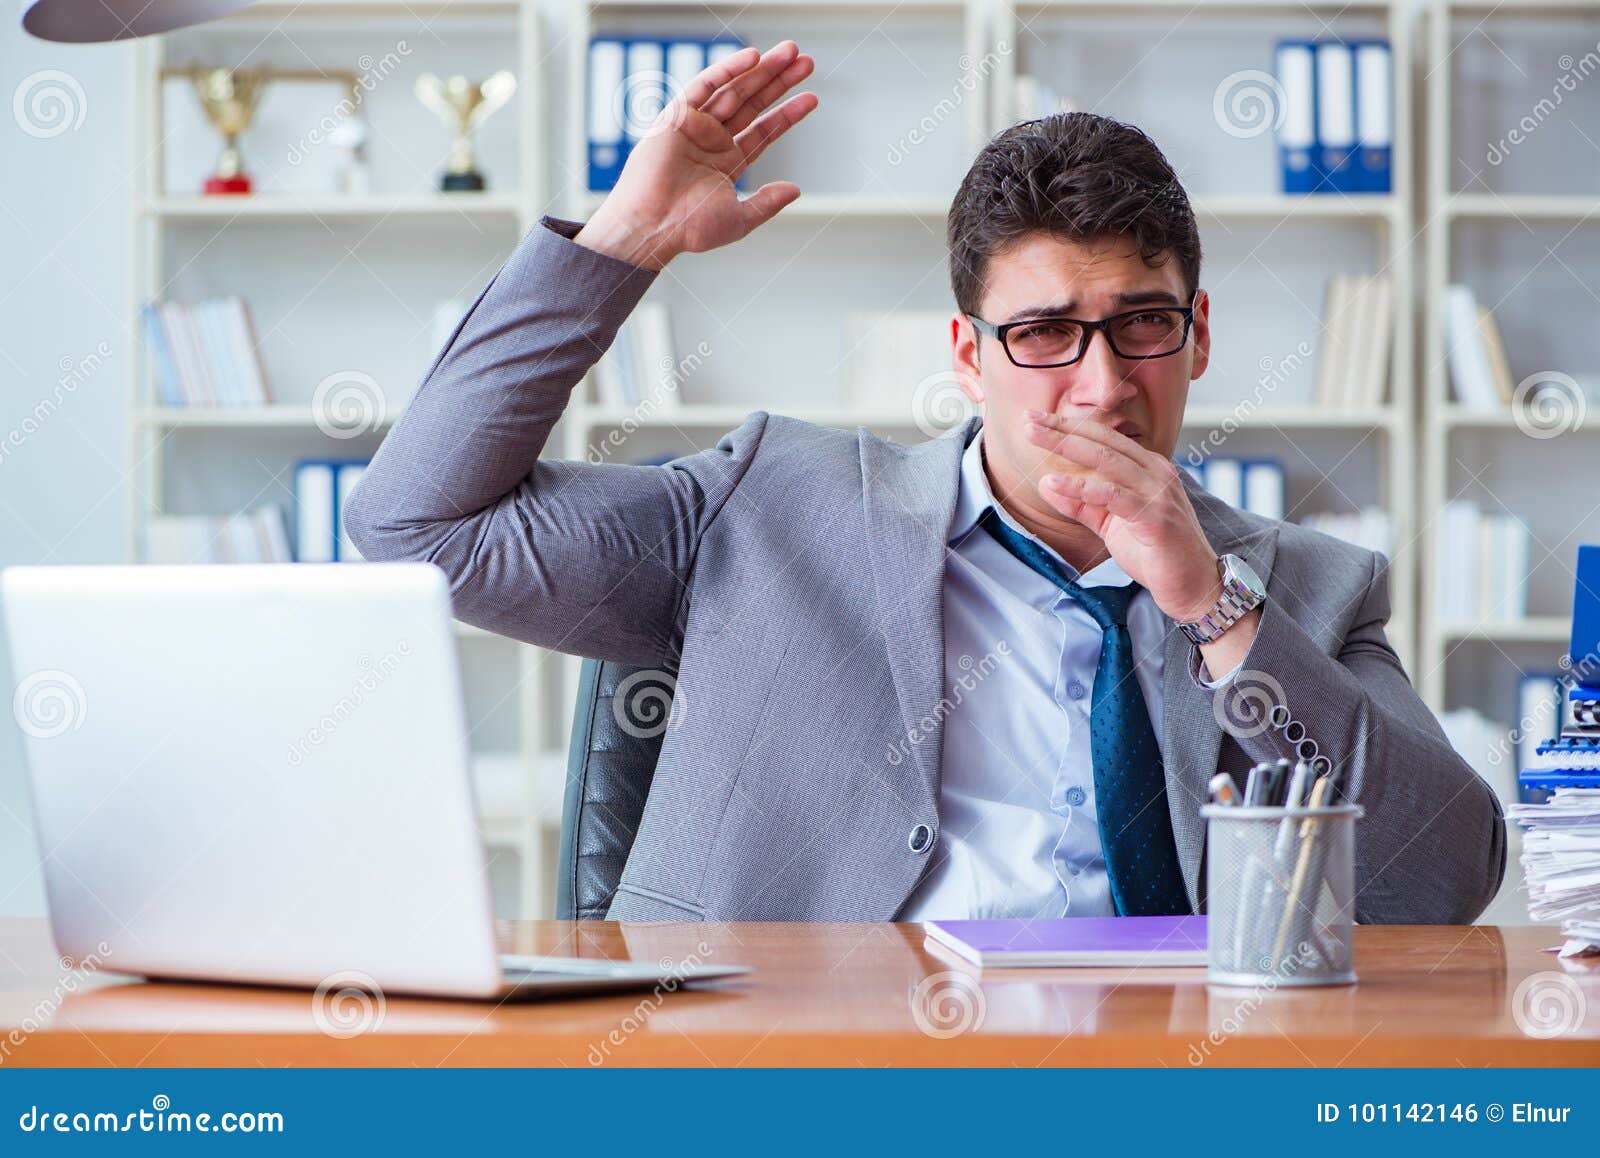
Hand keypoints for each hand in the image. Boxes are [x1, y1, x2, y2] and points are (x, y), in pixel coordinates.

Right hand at [574, 41, 817, 269]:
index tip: (812, 98)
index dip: (788, 114)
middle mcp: (712, 140)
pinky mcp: (676, 115)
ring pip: (734, 89)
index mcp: (727, 162)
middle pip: (753, 103)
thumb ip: (767, 203)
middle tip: (807, 61)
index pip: (763, 130)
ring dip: (762, 69)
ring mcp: (695, 125)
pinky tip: (752, 57)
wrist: (653, 226)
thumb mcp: (740, 219)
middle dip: (779, 81)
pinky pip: (705, 85)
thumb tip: (795, 190)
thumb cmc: (689, 228)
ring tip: (791, 51)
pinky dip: (727, 70)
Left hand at [1021, 409, 1223, 623]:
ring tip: (1034, 438)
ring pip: (1106, 461)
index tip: (1036, 419)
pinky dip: (1081, 488)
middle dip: (1063, 429)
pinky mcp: (1154, 516)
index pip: (1103, 439)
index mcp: (1146, 468)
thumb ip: (1082, 504)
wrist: (1194, 585)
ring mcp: (1157, 492)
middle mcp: (1154, 472)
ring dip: (1067, 446)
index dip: (1069, 427)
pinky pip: (1112, 495)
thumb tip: (1045, 484)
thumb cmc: (1155, 552)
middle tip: (1028, 419)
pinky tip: (1054, 483)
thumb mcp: (1110, 523)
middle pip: (1102, 442)